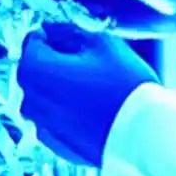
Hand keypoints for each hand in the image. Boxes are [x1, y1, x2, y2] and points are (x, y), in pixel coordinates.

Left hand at [17, 23, 158, 166]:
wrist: (145, 136)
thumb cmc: (125, 89)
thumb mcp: (101, 43)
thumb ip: (70, 31)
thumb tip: (54, 30)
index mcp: (34, 71)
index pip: (34, 41)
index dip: (56, 36)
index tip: (75, 38)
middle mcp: (30, 101)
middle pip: (38, 70)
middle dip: (59, 62)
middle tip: (93, 62)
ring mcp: (43, 126)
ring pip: (48, 96)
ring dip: (65, 88)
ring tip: (99, 87)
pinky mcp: (58, 145)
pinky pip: (59, 119)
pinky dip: (71, 112)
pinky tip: (97, 109)